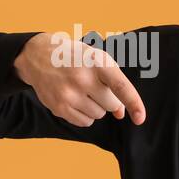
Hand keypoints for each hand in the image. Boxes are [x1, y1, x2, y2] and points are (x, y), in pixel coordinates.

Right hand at [13, 32, 146, 126]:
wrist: (38, 56)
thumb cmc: (75, 57)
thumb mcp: (96, 60)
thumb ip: (113, 84)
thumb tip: (121, 114)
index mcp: (96, 60)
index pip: (120, 86)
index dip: (133, 103)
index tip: (140, 118)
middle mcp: (82, 77)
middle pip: (111, 104)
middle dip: (109, 100)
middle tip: (95, 86)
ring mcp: (68, 94)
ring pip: (98, 115)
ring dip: (96, 107)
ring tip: (82, 91)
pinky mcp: (58, 107)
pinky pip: (84, 122)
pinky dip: (85, 115)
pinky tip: (75, 99)